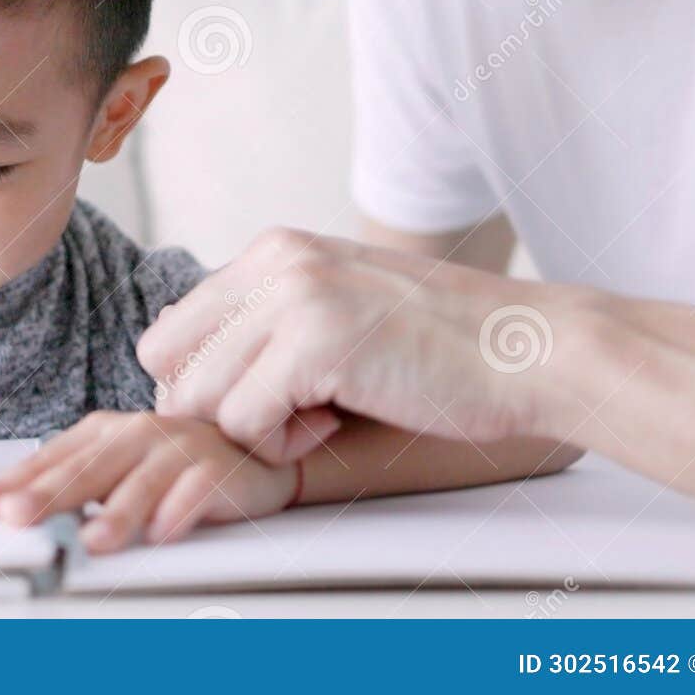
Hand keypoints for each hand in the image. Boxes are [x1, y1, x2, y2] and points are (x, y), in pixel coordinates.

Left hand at [0, 411, 297, 553]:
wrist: (246, 454)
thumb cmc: (170, 466)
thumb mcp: (113, 472)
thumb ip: (70, 491)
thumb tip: (9, 515)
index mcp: (101, 434)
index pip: (47, 461)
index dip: (9, 485)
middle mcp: (135, 435)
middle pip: (86, 468)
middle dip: (48, 493)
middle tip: (16, 515)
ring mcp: (177, 449)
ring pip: (140, 481)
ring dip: (116, 512)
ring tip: (93, 541)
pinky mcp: (217, 468)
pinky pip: (197, 489)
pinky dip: (180, 510)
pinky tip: (163, 532)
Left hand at [140, 228, 569, 464]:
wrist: (530, 350)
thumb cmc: (441, 347)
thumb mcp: (337, 308)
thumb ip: (267, 323)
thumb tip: (184, 375)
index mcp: (273, 250)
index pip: (171, 328)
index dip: (201, 383)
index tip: (263, 399)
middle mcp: (274, 261)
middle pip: (163, 357)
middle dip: (206, 407)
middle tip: (279, 415)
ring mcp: (294, 296)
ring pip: (197, 395)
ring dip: (250, 428)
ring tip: (318, 416)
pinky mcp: (316, 342)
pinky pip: (244, 420)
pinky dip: (282, 443)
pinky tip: (336, 420)